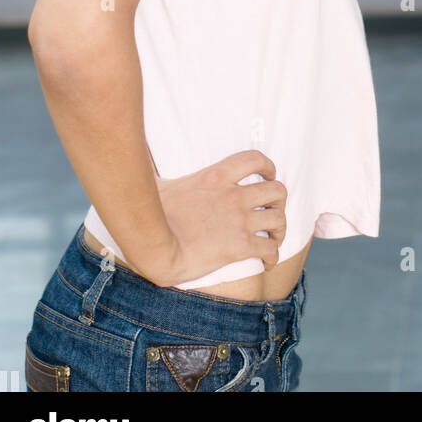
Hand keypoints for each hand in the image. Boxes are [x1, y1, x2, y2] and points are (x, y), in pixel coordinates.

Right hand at [130, 149, 287, 286]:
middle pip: (276, 190)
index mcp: (216, 176)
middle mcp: (233, 195)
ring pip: (278, 219)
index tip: (268, 175)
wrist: (155, 247)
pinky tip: (268, 262)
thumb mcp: (159, 185)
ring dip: (279, 229)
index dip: (268, 166)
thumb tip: (142, 167)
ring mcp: (239, 220)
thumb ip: (162, 175)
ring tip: (274, 238)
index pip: (255, 159)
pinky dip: (273, 256)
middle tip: (272, 211)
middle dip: (279, 201)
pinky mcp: (240, 246)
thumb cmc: (150, 217)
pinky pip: (270, 249)